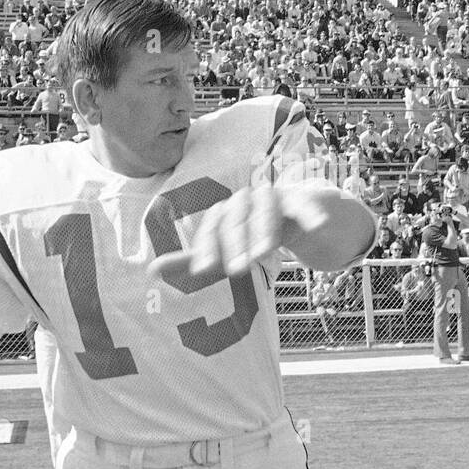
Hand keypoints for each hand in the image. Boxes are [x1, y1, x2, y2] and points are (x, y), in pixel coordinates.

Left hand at [149, 185, 327, 279]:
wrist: (300, 215)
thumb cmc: (255, 234)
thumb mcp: (226, 249)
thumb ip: (192, 259)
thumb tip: (150, 271)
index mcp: (228, 212)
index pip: (213, 226)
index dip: (207, 246)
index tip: (203, 270)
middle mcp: (248, 200)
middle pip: (238, 217)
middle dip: (235, 242)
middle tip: (236, 269)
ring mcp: (277, 197)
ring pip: (268, 208)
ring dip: (265, 230)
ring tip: (264, 255)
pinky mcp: (304, 199)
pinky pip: (307, 204)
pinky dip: (312, 213)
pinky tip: (317, 226)